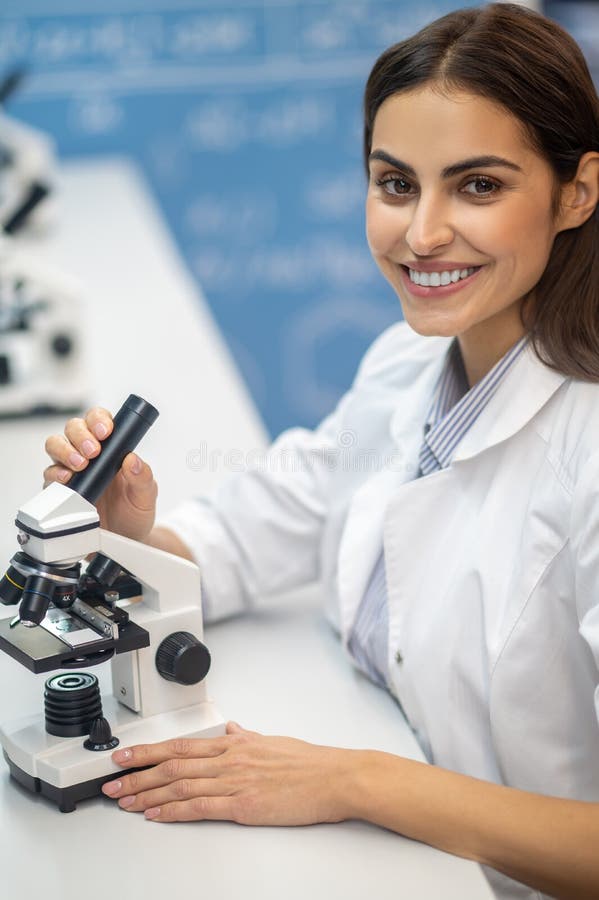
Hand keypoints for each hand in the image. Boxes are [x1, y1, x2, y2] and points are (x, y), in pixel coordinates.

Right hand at [43, 407, 156, 542]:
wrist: (123, 541)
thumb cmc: (135, 513)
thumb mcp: (146, 496)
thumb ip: (143, 478)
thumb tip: (133, 460)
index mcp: (111, 448)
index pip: (99, 421)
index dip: (99, 420)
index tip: (106, 431)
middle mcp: (89, 455)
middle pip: (73, 428)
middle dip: (81, 436)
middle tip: (93, 452)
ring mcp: (72, 471)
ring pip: (56, 445)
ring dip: (65, 451)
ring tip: (80, 465)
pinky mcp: (60, 490)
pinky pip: (49, 475)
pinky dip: (54, 474)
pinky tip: (65, 479)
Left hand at [101, 722, 355, 824]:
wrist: (335, 777)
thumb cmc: (309, 762)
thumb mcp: (272, 741)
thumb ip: (247, 736)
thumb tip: (232, 728)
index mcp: (235, 744)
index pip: (182, 745)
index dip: (149, 750)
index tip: (126, 755)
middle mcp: (230, 759)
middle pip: (173, 763)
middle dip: (137, 772)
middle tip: (110, 779)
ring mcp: (235, 781)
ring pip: (180, 784)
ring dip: (147, 792)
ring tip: (123, 799)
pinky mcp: (243, 805)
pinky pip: (200, 807)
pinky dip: (173, 810)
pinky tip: (155, 815)